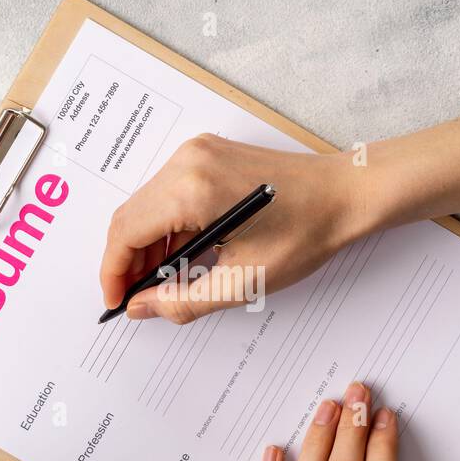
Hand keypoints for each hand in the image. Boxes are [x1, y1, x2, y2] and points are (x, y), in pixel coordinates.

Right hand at [99, 135, 369, 322]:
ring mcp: (195, 153)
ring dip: (146, 244)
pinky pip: (167, 192)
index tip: (116, 301)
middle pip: (130, 216)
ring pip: (146, 204)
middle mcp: (186, 162)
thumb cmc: (306, 231)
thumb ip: (183, 300)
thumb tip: (142, 307)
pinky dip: (165, 225)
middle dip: (126, 260)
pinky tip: (180, 254)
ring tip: (160, 282)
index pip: (126, 232)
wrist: (346, 193)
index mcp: (191, 190)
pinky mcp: (206, 154)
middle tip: (136, 298)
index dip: (113, 272)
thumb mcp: (244, 282)